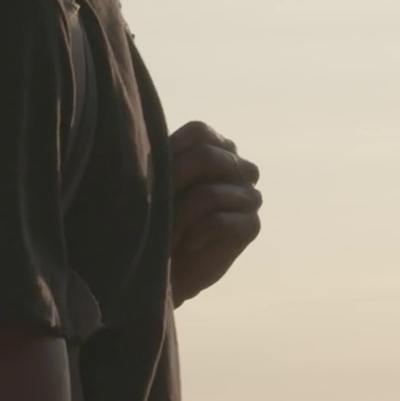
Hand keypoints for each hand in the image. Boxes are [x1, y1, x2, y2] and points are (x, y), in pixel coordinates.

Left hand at [169, 121, 261, 305]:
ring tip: (168, 235)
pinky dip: (194, 235)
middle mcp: (240, 167)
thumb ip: (162, 159)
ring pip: (209, 194)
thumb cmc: (156, 220)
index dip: (171, 151)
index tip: (148, 175)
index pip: (199, 132)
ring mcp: (250, 196)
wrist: (166, 268)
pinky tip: (188, 245)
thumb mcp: (155, 183)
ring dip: (179, 217)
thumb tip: (152, 141)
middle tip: (153, 207)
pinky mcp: (252, 225)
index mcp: (218, 148)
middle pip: (206, 157)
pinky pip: (219, 221)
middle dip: (172, 182)